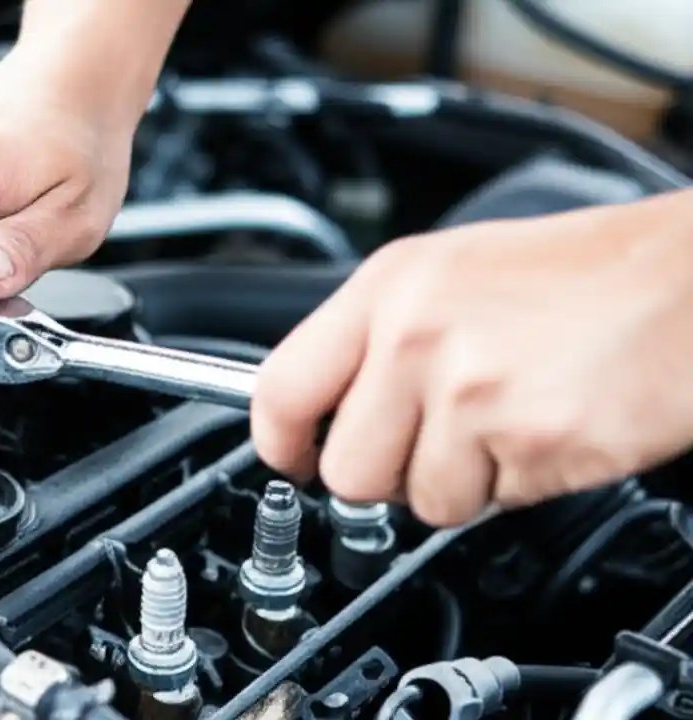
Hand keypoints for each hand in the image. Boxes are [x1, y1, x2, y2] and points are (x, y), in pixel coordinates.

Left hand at [251, 189, 692, 525]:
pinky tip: (548, 430)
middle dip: (387, 476)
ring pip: (419, 501)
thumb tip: (327, 405)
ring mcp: (471, 392)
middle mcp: (416, 335)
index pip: (279, 390)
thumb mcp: (453, 272)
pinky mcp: (530, 442)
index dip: (280, 444)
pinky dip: (518, 486)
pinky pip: (490, 505)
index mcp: (389, 287)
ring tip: (509, 423)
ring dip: (462, 483)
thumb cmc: (591, 274)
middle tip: (437, 445)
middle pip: (346, 470)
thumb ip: (380, 336)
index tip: (294, 461)